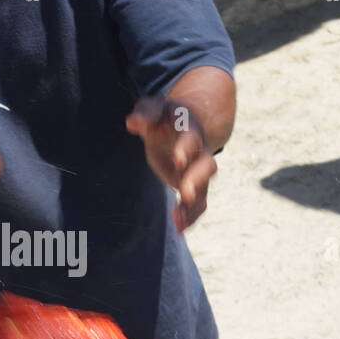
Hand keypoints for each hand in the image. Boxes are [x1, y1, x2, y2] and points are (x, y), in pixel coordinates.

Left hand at [125, 96, 216, 231]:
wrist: (179, 125)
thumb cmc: (162, 117)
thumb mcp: (152, 110)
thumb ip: (145, 115)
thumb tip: (132, 122)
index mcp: (189, 128)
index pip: (191, 137)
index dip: (186, 148)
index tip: (178, 160)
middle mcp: (199, 150)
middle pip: (207, 165)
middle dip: (197, 180)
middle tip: (185, 194)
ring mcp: (198, 170)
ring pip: (203, 189)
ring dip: (192, 206)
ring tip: (179, 222)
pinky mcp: (193, 185)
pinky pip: (198, 203)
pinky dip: (191, 216)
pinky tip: (180, 229)